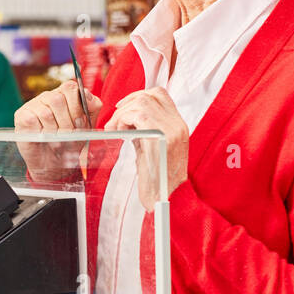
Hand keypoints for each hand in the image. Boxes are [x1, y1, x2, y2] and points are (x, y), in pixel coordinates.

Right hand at [13, 79, 103, 183]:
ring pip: (45, 113)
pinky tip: (43, 138)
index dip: (76, 107)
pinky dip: (41, 133)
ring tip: (56, 141)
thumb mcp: (88, 125)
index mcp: (65, 95)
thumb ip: (93, 107)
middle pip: (57, 99)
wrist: (54, 163)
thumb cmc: (71, 142)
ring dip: (54, 131)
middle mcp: (48, 96)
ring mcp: (33, 105)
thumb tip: (87, 94)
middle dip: (66, 122)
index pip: (70, 88)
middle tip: (67, 136)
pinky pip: (32, 120)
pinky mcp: (21, 116)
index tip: (79, 123)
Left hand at [103, 87, 188, 207]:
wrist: (168, 199)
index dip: (138, 95)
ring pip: (142, 102)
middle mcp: (178, 125)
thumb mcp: (152, 148)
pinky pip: (139, 115)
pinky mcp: (161, 137)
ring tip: (116, 129)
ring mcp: (172, 130)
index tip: (123, 107)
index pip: (160, 94)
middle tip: (115, 122)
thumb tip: (126, 117)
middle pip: (149, 95)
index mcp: (178, 126)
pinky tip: (119, 133)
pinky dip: (123, 120)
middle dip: (126, 104)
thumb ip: (144, 130)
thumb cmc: (157, 179)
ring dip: (123, 113)